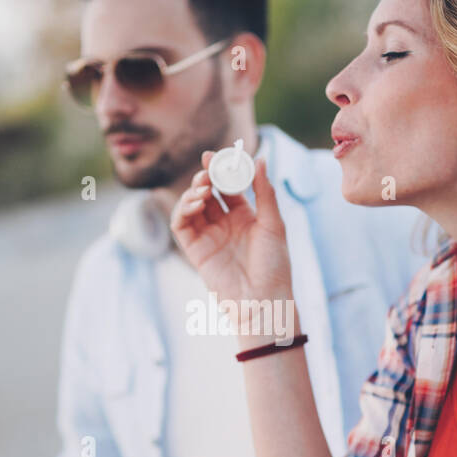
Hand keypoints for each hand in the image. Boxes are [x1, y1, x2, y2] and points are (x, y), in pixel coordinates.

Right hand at [169, 151, 294, 333]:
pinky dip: (182, 210)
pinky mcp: (195, 251)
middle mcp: (224, 224)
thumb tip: (260, 159)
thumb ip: (264, 191)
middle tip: (207, 169)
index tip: (215, 156)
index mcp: (245, 217)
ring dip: (193, 192)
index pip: (228, 187)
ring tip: (204, 188)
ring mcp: (208, 237)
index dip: (221, 170)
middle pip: (208, 192)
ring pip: (192, 206)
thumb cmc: (275, 265)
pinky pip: (181, 225)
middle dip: (205, 177)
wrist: (264, 300)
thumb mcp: (273, 223)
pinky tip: (194, 202)